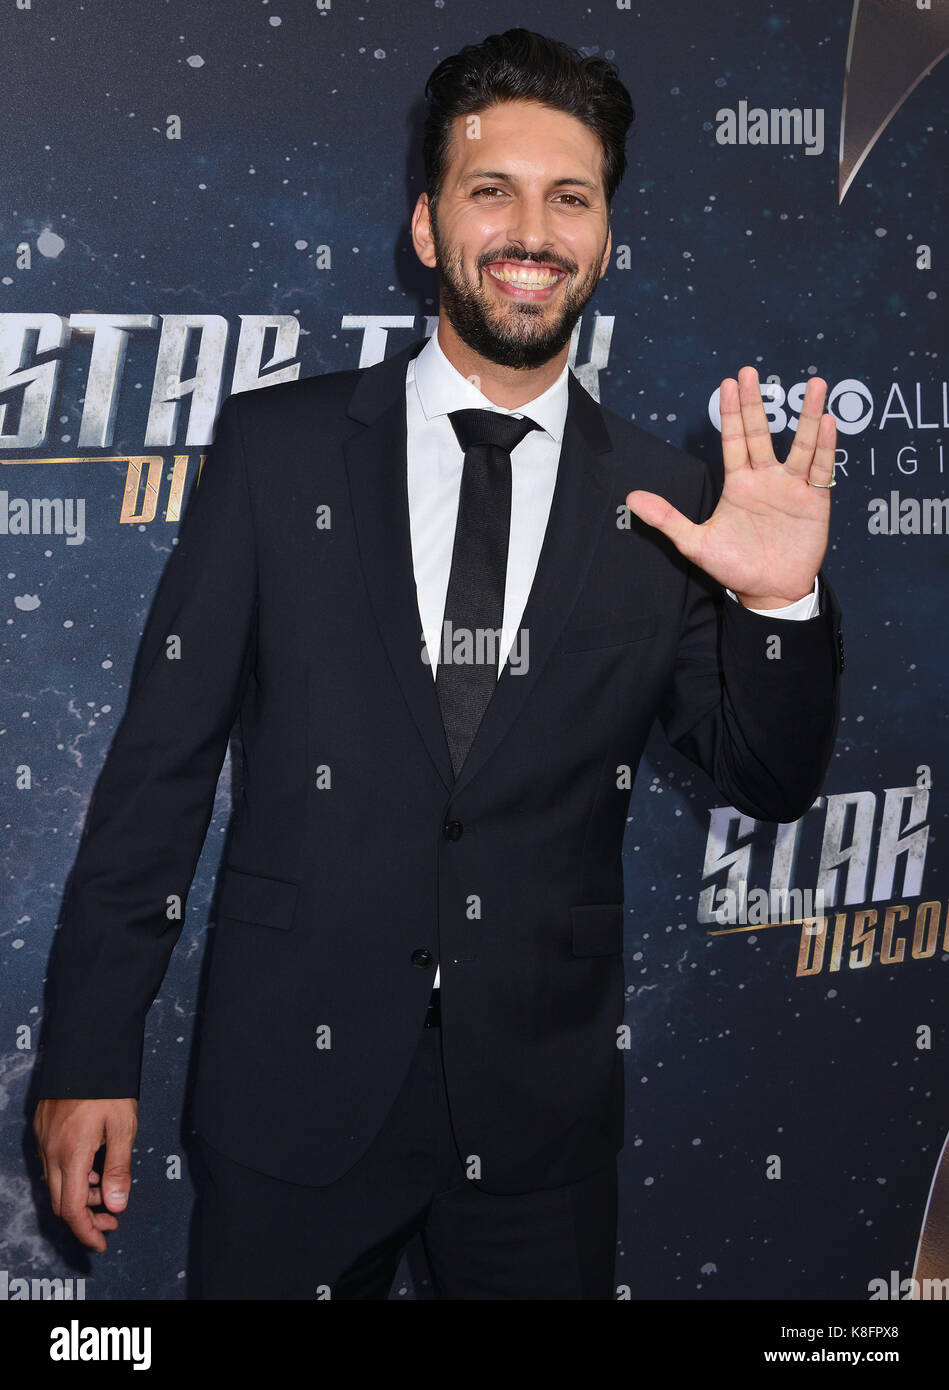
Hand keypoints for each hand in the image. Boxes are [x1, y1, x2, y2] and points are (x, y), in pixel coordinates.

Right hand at [33, 1097, 137, 1251]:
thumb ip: (119, 1169)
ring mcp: (44, 1140)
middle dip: (86, 1218)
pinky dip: (72, 1175)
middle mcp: (51, 1152)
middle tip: (112, 1220)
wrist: (87, 1050)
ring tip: (108, 1189)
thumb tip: (116, 1206)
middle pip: (61, 1202)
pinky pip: (53, 1164)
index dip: (87, 1232)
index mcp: (71, 1155)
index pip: (72, 1210)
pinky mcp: (43, 1129)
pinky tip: (94, 1167)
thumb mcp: (123, 1127)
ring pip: (57, 1184)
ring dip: (81, 1195)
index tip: (102, 1243)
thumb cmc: (109, 1087)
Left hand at [625, 367, 835, 606]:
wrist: (769, 592)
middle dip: (756, 403)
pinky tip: (827, 423)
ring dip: (808, 415)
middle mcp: (765, 479)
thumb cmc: (735, 567)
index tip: (728, 383)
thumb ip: (667, 518)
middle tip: (750, 372)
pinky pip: (820, 468)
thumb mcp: (695, 543)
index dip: (732, 413)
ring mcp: (791, 487)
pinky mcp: (815, 500)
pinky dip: (825, 446)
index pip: (734, 440)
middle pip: (761, 433)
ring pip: (800, 444)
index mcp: (738, 484)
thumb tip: (631, 497)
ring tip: (815, 385)